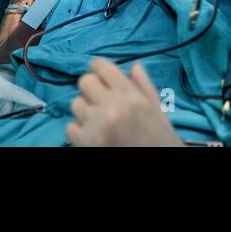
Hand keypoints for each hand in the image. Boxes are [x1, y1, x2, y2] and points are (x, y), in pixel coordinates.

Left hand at [66, 59, 183, 146]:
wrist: (158, 165)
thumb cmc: (159, 141)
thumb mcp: (158, 112)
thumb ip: (145, 87)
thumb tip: (134, 66)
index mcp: (130, 97)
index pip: (101, 66)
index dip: (100, 69)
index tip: (102, 77)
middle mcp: (111, 108)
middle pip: (85, 81)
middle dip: (92, 89)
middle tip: (101, 100)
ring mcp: (96, 126)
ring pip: (76, 103)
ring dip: (86, 110)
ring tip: (100, 120)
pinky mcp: (85, 143)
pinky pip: (70, 127)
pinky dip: (79, 130)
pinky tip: (94, 135)